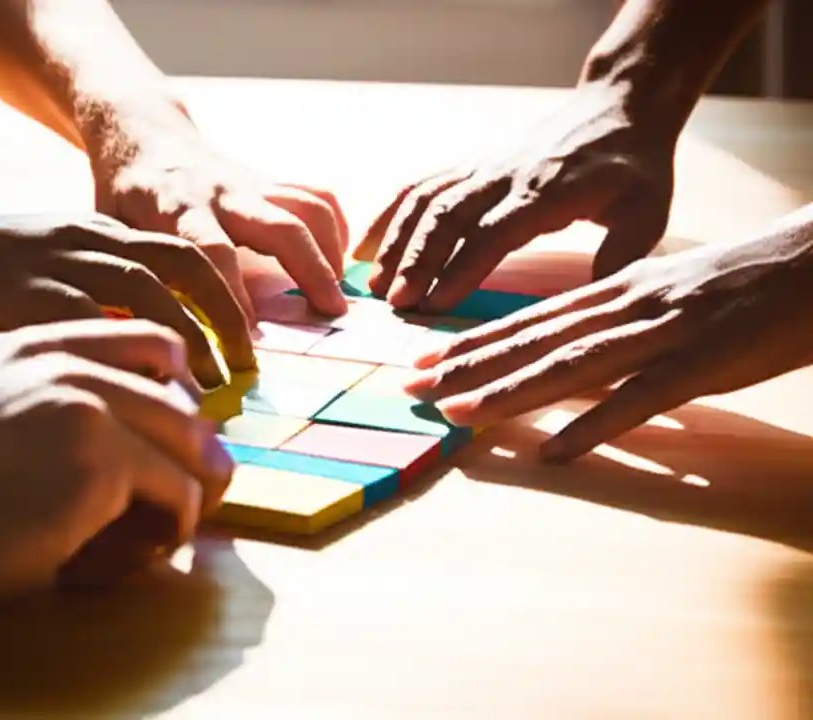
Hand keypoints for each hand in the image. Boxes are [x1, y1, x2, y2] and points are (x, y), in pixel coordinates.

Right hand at [0, 211, 252, 387]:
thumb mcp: (37, 271)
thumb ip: (83, 297)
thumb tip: (128, 344)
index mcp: (91, 233)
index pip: (180, 256)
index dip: (220, 300)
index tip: (244, 349)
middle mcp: (83, 240)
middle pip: (181, 265)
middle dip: (224, 318)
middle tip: (248, 372)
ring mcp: (53, 262)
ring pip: (148, 294)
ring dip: (190, 343)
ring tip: (211, 396)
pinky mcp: (20, 294)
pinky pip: (92, 326)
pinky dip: (125, 364)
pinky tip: (142, 404)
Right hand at [0, 320, 235, 610]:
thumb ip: (55, 408)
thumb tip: (133, 458)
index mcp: (43, 343)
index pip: (157, 346)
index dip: (178, 403)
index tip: (170, 454)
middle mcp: (74, 361)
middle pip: (188, 404)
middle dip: (192, 465)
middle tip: (170, 514)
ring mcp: (91, 405)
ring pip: (196, 451)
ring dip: (182, 504)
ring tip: (141, 544)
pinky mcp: (101, 460)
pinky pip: (179, 499)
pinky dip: (165, 536)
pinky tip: (118, 559)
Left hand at [88, 106, 349, 320]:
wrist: (141, 134)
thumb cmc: (122, 196)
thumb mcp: (111, 231)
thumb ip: (133, 274)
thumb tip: (148, 334)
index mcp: (174, 208)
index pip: (212, 253)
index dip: (232, 298)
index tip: (247, 340)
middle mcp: (220, 193)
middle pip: (280, 227)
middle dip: (310, 271)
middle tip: (331, 314)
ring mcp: (250, 183)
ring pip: (307, 208)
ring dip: (331, 252)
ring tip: (339, 296)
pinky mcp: (269, 181)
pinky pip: (315, 196)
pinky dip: (336, 227)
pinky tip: (337, 262)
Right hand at [353, 82, 674, 312]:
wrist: (620, 108)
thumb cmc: (634, 168)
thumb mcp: (645, 215)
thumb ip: (616, 260)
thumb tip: (587, 309)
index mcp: (546, 193)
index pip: (493, 233)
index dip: (461, 268)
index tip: (434, 303)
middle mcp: (505, 176)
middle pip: (448, 216)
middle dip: (416, 260)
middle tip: (395, 303)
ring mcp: (483, 167)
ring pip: (427, 200)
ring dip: (397, 241)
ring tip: (375, 284)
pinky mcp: (471, 165)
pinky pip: (422, 186)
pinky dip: (389, 215)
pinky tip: (366, 247)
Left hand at [402, 208, 812, 460]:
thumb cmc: (749, 281)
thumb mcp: (673, 294)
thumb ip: (624, 320)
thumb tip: (582, 354)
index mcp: (621, 290)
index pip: (533, 318)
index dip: (477, 341)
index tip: (430, 361)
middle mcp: (628, 306)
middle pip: (534, 338)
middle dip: (470, 365)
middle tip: (414, 389)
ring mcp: (664, 333)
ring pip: (571, 364)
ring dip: (509, 392)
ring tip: (459, 416)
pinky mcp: (704, 362)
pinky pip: (640, 399)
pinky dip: (594, 425)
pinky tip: (555, 452)